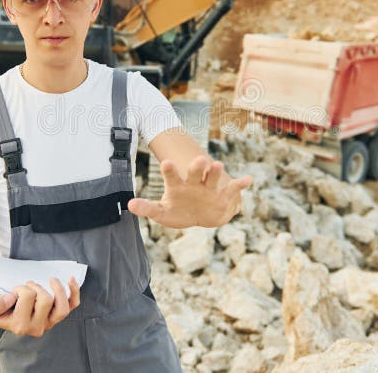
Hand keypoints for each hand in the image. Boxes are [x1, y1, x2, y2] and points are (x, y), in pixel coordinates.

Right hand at [0, 276, 79, 336]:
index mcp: (21, 326)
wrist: (5, 313)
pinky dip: (74, 291)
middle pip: (46, 300)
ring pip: (62, 307)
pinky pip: (72, 304)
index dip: (21, 289)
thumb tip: (11, 298)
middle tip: (28, 285)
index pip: (27, 299)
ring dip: (58, 289)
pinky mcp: (58, 316)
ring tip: (50, 280)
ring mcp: (50, 322)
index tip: (15, 290)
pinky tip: (70, 278)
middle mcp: (37, 327)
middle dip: (36, 287)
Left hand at [128, 155, 252, 228]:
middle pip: (196, 172)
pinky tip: (248, 179)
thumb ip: (148, 208)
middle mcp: (195, 182)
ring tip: (218, 165)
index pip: (172, 175)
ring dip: (216, 172)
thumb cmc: (178, 211)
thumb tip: (129, 205)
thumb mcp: (162, 212)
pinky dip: (241, 183)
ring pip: (213, 177)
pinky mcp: (224, 195)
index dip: (170, 169)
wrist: (200, 216)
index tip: (167, 163)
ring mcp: (210, 187)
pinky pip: (233, 188)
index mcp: (178, 184)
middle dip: (197, 166)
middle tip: (199, 161)